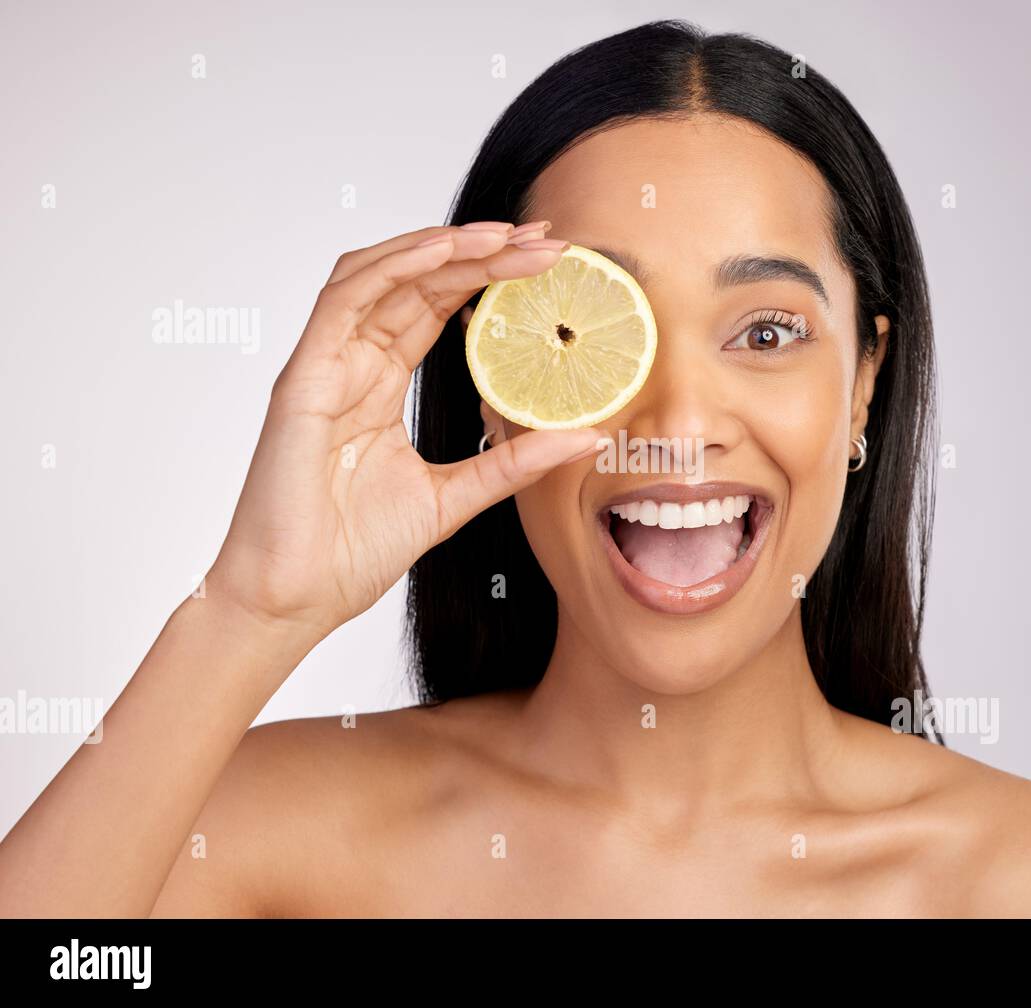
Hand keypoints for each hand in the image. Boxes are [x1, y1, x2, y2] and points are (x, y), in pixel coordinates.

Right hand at [206, 222, 601, 643]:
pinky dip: (394, 267)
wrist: (295, 599)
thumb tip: (587, 436)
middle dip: (483, 253)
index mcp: (379, 385)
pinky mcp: (303, 378)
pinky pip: (345, 300)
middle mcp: (351, 364)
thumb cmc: (352, 551)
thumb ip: (514, 460)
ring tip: (506, 237)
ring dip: (444, 247)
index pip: (438, 308)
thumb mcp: (456, 496)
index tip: (549, 262)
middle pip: (419, 283)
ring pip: (382, 275)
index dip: (490, 277)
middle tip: (546, 239)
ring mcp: (325, 366)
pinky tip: (443, 253)